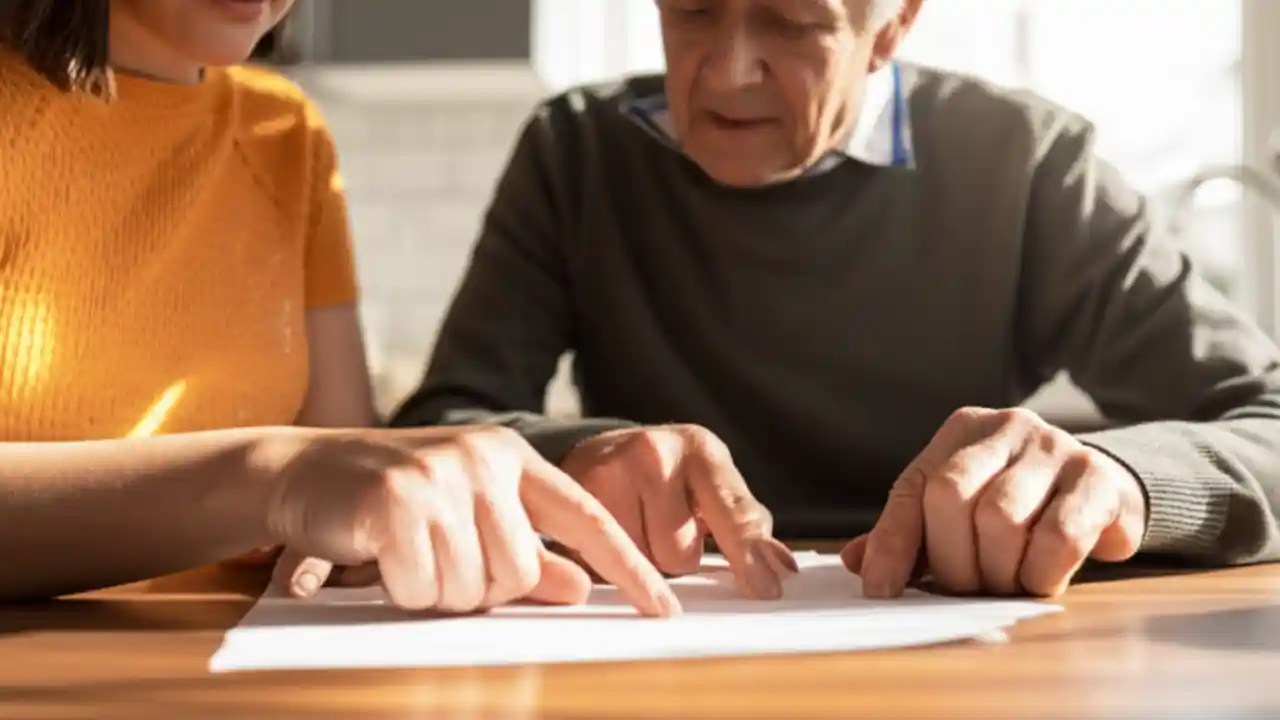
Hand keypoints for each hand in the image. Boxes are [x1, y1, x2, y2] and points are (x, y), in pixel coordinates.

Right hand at [255, 425, 679, 616]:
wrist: (303, 469)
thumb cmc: (393, 499)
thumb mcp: (467, 517)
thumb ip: (527, 551)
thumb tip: (579, 588)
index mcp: (510, 458)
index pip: (587, 518)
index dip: (627, 567)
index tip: (664, 609)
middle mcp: (482, 459)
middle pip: (521, 572)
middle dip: (480, 589)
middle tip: (438, 562)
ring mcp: (438, 477)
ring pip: (472, 587)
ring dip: (437, 591)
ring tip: (407, 554)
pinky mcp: (396, 502)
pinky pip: (422, 586)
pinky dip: (402, 589)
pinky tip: (381, 557)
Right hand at [560, 425, 796, 598]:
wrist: (603, 449)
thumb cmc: (671, 475)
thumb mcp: (713, 483)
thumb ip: (746, 523)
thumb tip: (780, 568)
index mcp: (700, 448)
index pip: (732, 511)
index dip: (750, 556)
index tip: (766, 589)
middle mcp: (653, 453)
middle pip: (680, 556)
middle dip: (678, 556)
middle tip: (665, 526)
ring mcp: (607, 472)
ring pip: (639, 566)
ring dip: (642, 561)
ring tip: (636, 526)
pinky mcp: (571, 498)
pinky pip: (601, 565)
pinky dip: (609, 561)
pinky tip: (609, 531)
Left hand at [842, 408, 1145, 597]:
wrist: (1103, 489)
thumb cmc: (1019, 506)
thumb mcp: (959, 513)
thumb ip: (910, 535)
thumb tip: (859, 564)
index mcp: (961, 432)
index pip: (912, 488)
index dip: (892, 543)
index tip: (881, 591)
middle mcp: (1006, 427)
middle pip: (951, 498)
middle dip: (951, 560)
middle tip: (965, 589)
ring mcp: (1054, 446)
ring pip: (1001, 517)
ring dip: (996, 570)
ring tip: (1004, 584)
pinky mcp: (1097, 477)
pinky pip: (1058, 535)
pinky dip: (1040, 572)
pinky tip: (1039, 581)